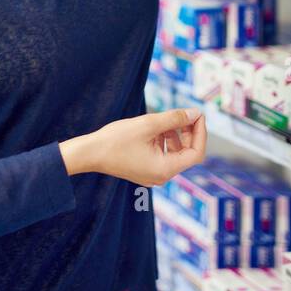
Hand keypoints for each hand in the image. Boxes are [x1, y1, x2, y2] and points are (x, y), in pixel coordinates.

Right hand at [59, 108, 206, 185]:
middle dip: (188, 132)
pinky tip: (157, 128)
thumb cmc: (116, 140)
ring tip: (168, 119)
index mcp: (165, 169)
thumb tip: (195, 113)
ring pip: (175, 154)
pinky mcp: (145, 170)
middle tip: (186, 113)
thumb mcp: (148, 124)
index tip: (197, 114)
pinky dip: (164, 141)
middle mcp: (162, 176)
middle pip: (187, 154)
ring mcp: (153, 175)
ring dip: (176, 135)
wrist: (89, 153)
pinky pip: (163, 156)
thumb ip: (174, 118)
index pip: (196, 153)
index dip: (200, 132)